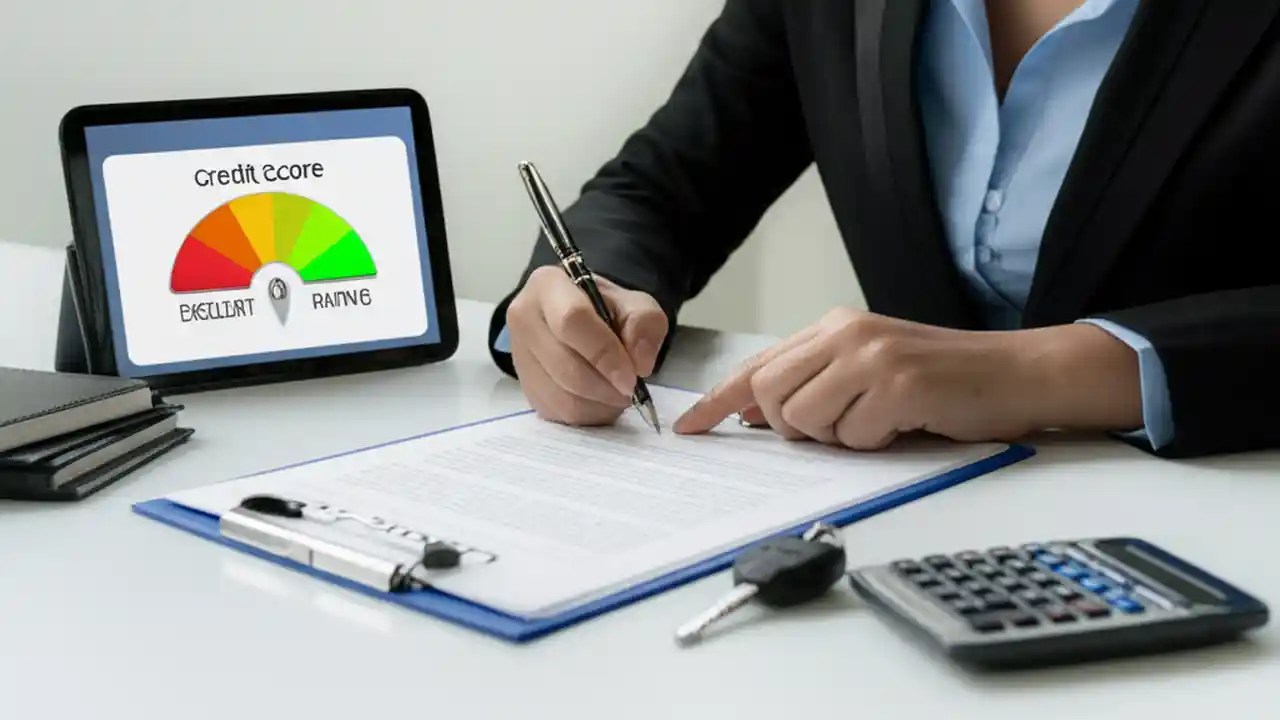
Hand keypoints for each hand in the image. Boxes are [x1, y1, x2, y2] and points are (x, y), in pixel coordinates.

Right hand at [507, 266, 668, 425]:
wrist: (579, 320)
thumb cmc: (606, 308)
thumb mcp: (635, 304)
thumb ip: (645, 324)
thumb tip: (640, 364)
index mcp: (549, 285)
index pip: (572, 321)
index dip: (604, 354)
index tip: (631, 377)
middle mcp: (523, 317)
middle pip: (564, 365)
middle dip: (604, 386)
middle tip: (629, 390)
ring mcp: (519, 355)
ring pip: (560, 395)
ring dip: (598, 404)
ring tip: (617, 393)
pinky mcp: (525, 386)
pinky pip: (557, 411)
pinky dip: (586, 414)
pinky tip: (600, 400)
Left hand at [673, 308, 1141, 448]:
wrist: (1017, 372)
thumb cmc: (943, 381)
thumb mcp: (870, 370)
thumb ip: (815, 382)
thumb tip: (751, 413)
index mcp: (835, 327)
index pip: (758, 365)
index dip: (719, 400)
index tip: (689, 428)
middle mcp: (846, 332)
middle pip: (770, 394)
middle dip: (793, 425)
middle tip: (842, 423)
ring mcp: (871, 355)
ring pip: (805, 419)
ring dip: (840, 437)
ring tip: (882, 420)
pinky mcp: (897, 383)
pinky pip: (853, 435)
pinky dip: (876, 443)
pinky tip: (906, 423)